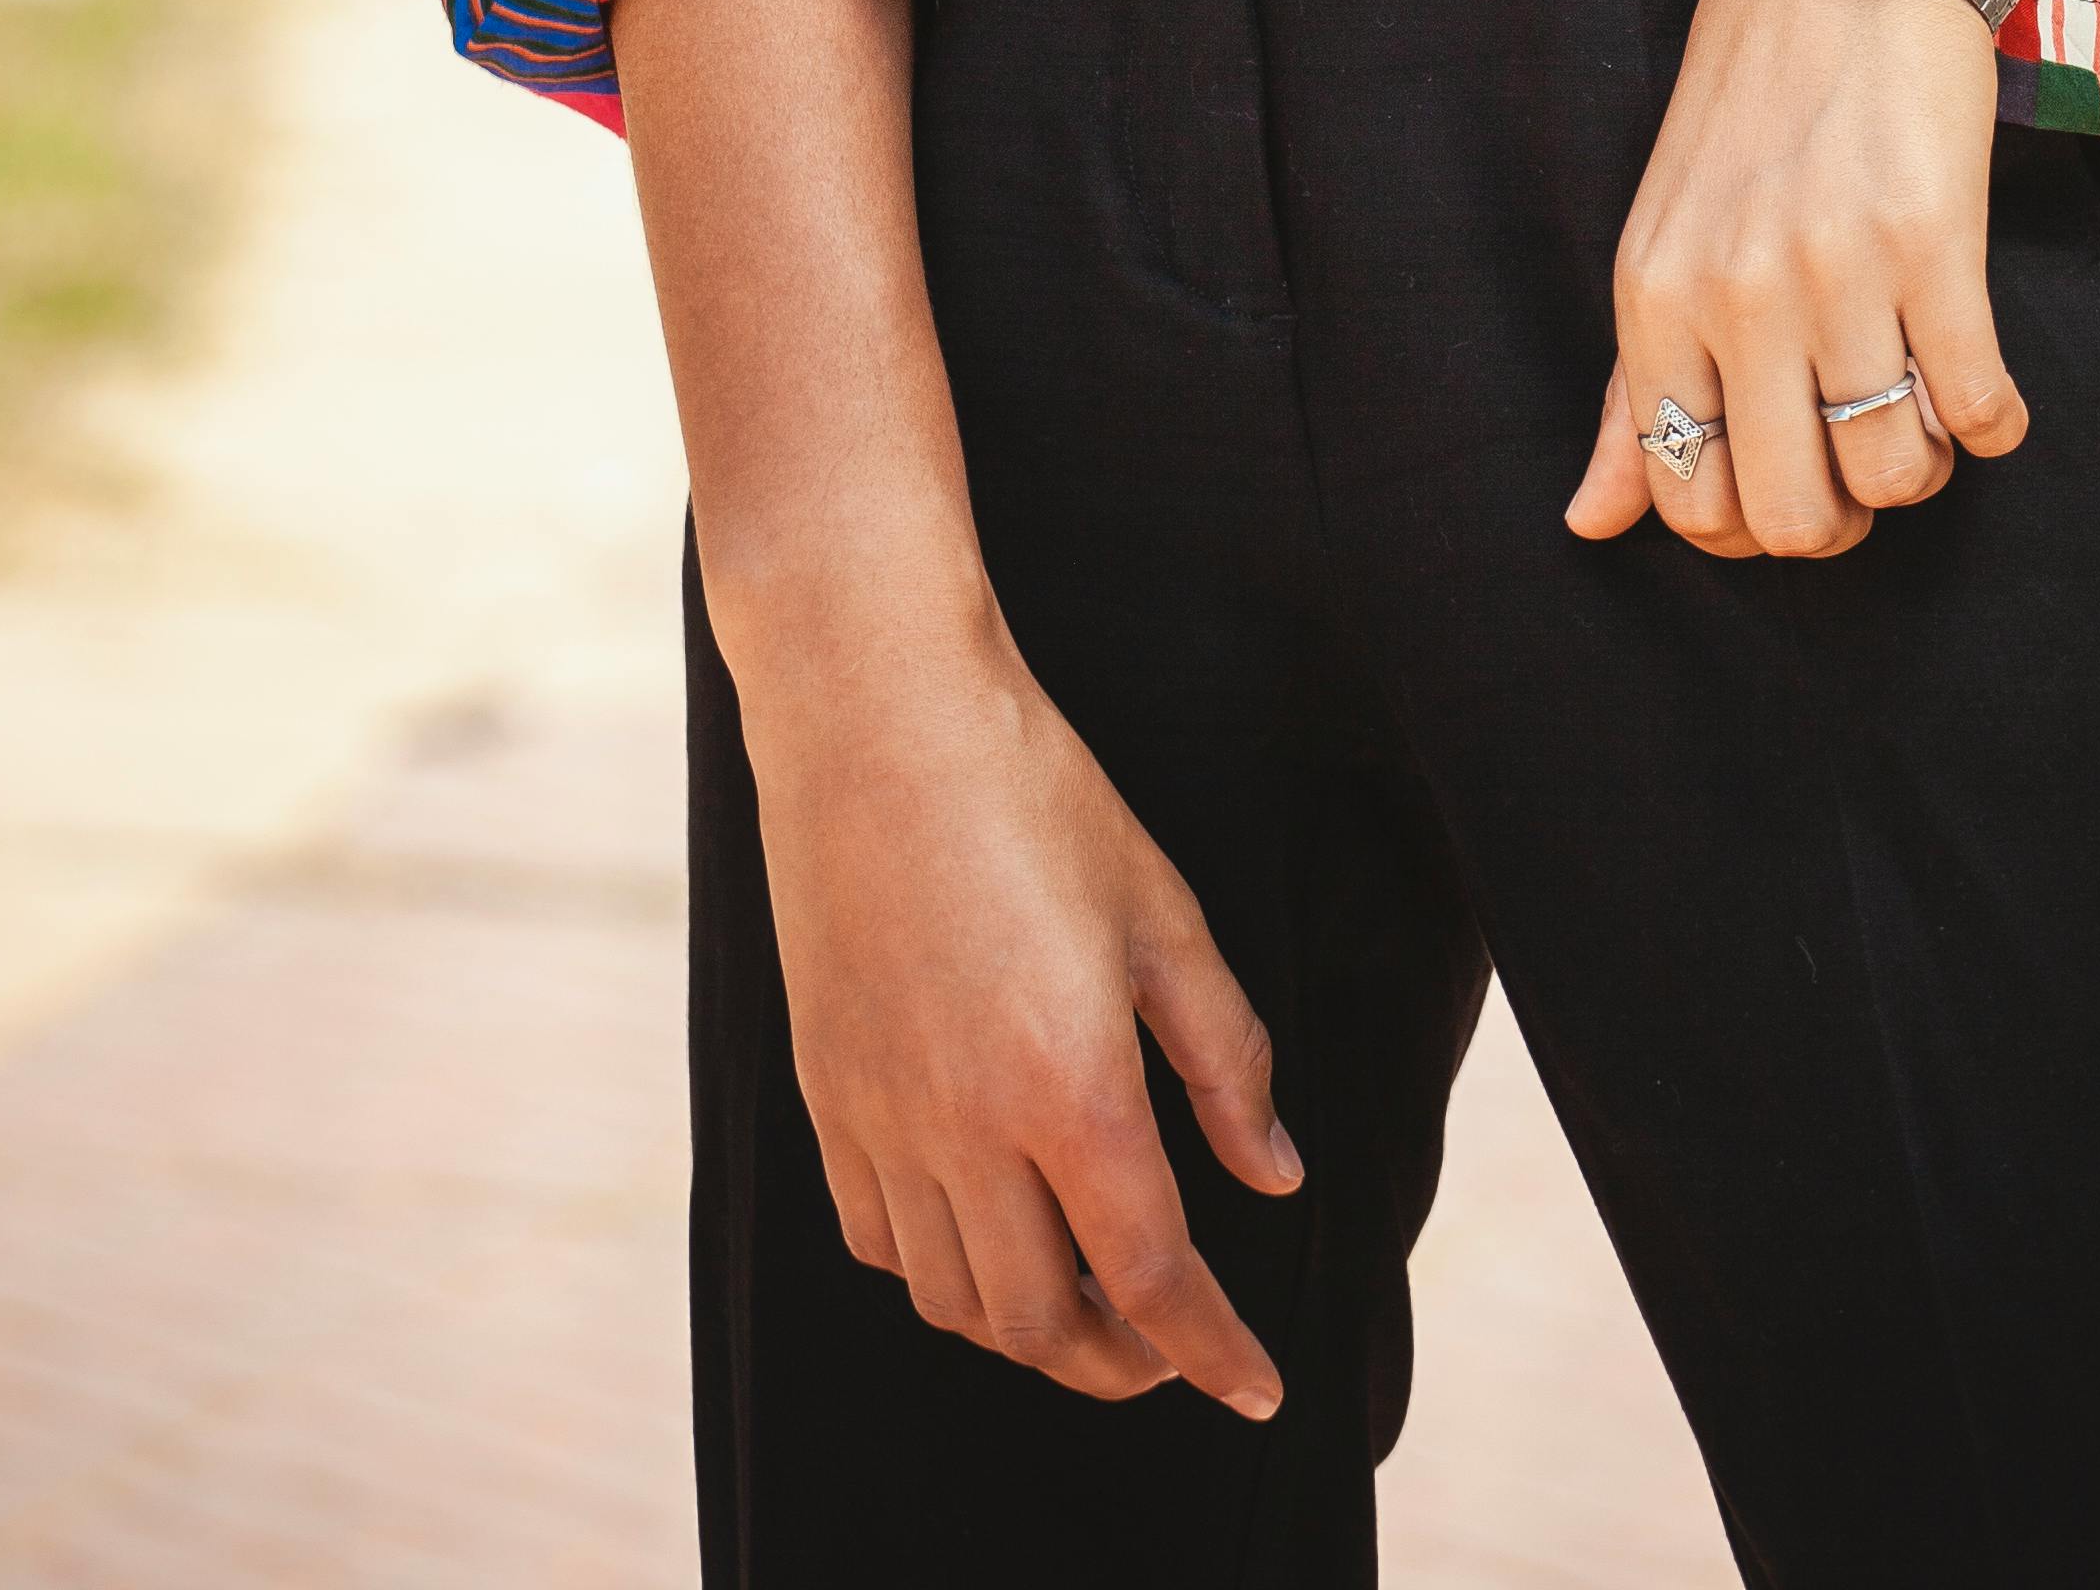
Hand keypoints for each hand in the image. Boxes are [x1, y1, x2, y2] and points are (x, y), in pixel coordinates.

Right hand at [730, 594, 1300, 1413]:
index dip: (1213, 1352)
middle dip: (1122, 1364)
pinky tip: (987, 1227)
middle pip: (1043, 1324)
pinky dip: (941, 1272)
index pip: (1155, 1278)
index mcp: (1070, 1084)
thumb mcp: (1163, 911)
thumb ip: (1227, 1060)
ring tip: (1088, 1292)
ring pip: (955, 1302)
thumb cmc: (1033, 790)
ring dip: (1031, 1327)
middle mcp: (966, 1126)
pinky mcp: (823, 1092)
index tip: (1259, 1388)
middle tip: (1172, 1345)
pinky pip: (879, 1238)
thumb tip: (1276, 1174)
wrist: (874, 712)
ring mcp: (881, 1116)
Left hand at [1564, 0, 2028, 559]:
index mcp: (1655, 296)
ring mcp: (1837, 270)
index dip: (1751, 527)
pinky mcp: (1936, 239)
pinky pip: (1977, 409)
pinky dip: (1991, 423)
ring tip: (1920, 402)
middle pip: (1795, 517)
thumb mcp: (1662, 233)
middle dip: (1841, 518)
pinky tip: (1981, 386)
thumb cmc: (1751, 96)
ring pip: (1892, 475)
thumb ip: (1629, 387)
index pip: (1688, 500)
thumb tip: (1590, 525)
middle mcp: (1735, 294)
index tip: (1791, 478)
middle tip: (1861, 458)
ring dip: (1921, 467)